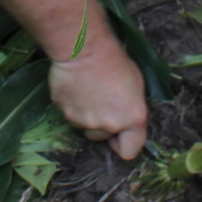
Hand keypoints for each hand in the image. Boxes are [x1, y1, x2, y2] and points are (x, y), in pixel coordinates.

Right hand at [48, 30, 147, 159]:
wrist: (84, 49)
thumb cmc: (114, 61)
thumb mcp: (136, 85)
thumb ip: (131, 109)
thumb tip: (125, 118)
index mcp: (132, 119)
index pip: (129, 152)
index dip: (124, 143)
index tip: (120, 133)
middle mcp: (108, 125)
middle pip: (102, 137)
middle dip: (102, 125)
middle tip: (102, 101)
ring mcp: (84, 121)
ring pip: (85, 127)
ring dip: (86, 116)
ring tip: (88, 92)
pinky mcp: (65, 113)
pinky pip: (70, 114)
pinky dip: (73, 106)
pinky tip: (76, 88)